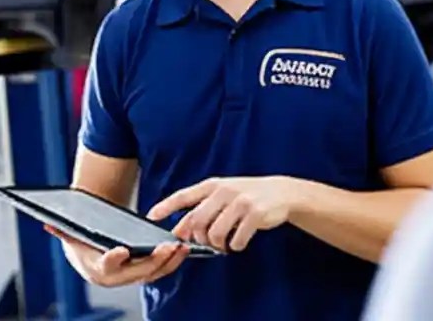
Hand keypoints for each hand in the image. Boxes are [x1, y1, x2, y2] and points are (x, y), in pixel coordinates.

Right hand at [44, 225, 189, 286]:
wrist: (89, 257)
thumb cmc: (81, 243)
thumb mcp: (71, 236)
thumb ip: (61, 230)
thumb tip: (47, 223)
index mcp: (96, 269)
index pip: (105, 267)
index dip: (113, 259)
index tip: (121, 251)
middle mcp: (115, 279)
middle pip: (137, 272)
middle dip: (154, 260)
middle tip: (167, 246)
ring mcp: (130, 278)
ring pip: (153, 274)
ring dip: (169, 262)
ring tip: (181, 246)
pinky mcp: (143, 275)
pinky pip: (159, 271)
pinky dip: (172, 261)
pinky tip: (182, 249)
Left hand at [147, 176, 301, 252]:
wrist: (281, 192)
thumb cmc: (246, 196)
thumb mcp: (223, 195)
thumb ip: (202, 209)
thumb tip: (180, 230)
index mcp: (212, 185)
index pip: (183, 196)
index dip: (166, 206)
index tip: (151, 217)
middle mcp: (223, 191)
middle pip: (197, 221)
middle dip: (197, 238)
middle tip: (206, 243)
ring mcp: (240, 202)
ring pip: (215, 233)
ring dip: (217, 245)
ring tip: (223, 245)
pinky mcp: (255, 214)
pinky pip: (237, 240)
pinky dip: (235, 246)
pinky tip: (238, 243)